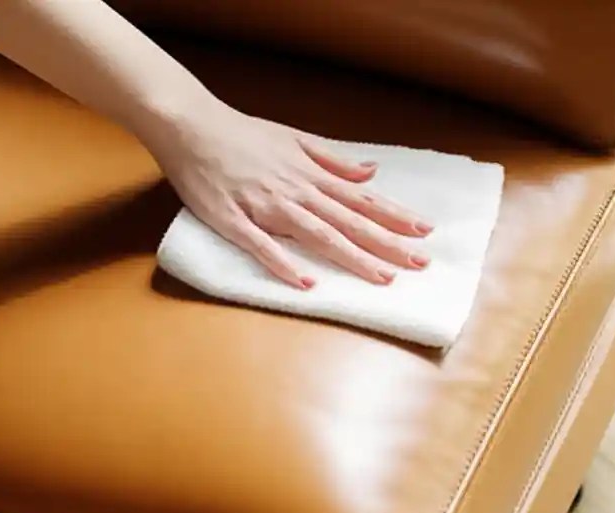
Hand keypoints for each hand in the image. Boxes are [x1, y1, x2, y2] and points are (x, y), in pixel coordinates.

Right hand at [147, 101, 431, 288]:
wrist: (190, 125)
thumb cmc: (242, 134)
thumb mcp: (294, 139)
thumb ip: (333, 160)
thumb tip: (371, 171)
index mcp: (311, 175)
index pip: (362, 199)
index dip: (394, 217)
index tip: (424, 232)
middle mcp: (297, 192)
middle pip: (349, 222)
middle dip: (387, 244)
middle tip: (420, 263)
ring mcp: (267, 207)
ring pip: (318, 235)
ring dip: (352, 257)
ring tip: (383, 278)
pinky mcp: (235, 221)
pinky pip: (262, 247)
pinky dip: (284, 264)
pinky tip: (306, 284)